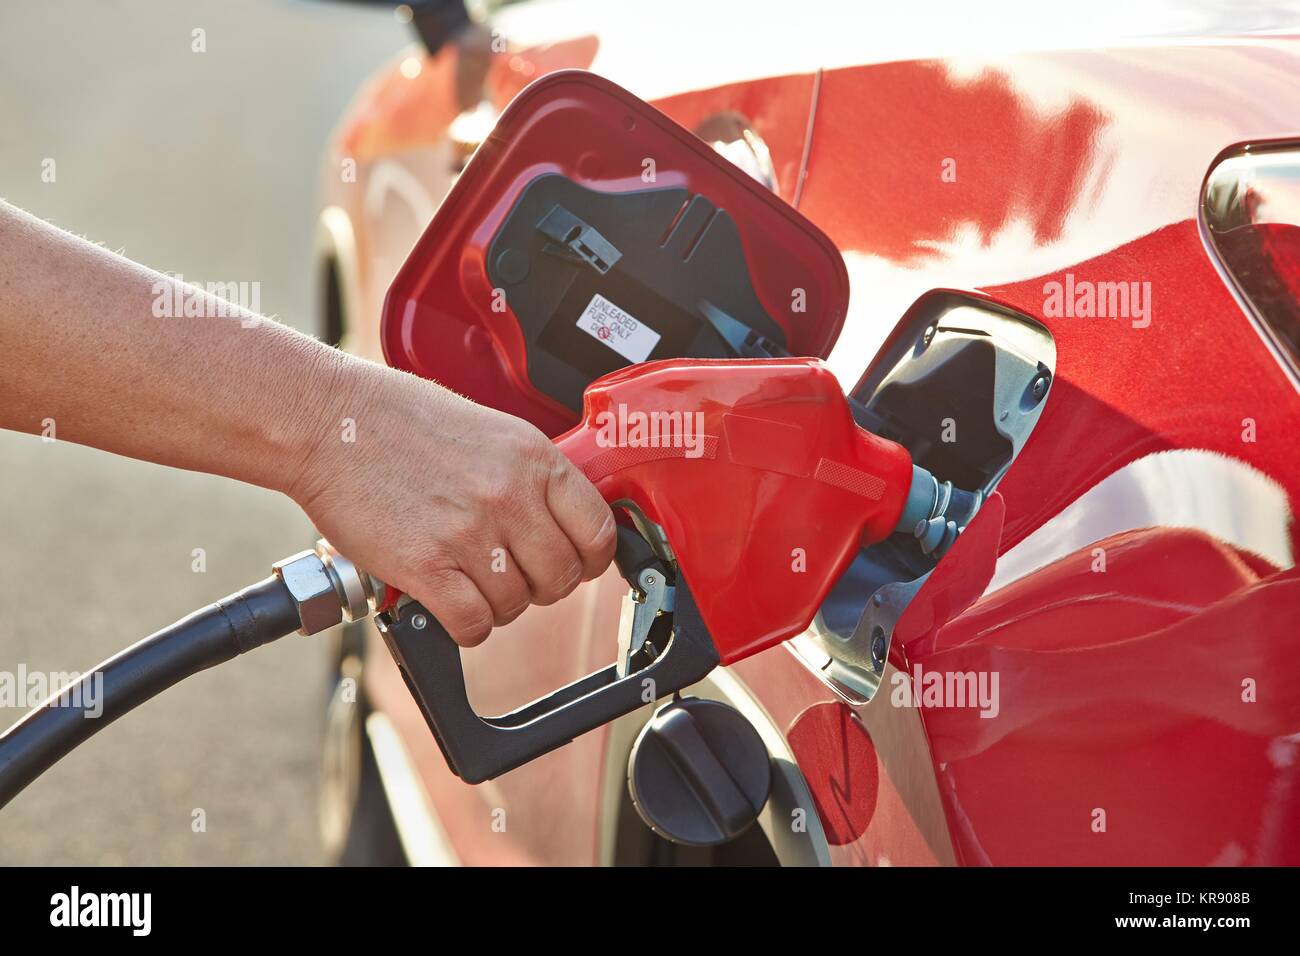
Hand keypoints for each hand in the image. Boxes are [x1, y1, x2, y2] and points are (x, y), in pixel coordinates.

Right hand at [289, 359, 615, 645]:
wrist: (330, 420)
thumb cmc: (399, 419)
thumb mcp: (490, 429)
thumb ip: (529, 476)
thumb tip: (559, 522)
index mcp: (533, 458)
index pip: (598, 531)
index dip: (589, 558)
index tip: (574, 563)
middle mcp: (510, 495)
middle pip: (562, 576)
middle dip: (540, 586)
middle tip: (510, 573)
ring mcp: (470, 533)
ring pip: (515, 605)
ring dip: (495, 604)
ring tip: (466, 579)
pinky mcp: (427, 566)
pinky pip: (473, 624)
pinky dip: (465, 625)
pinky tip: (448, 603)